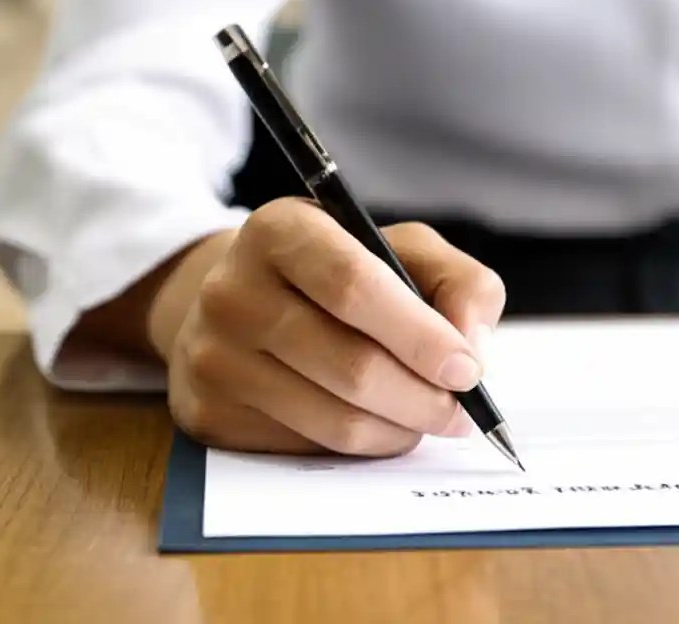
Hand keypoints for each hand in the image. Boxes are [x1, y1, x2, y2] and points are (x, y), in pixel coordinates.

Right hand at [154, 198, 505, 455]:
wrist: (242, 304)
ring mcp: (212, 356)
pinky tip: (376, 422)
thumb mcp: (402, 250)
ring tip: (425, 416)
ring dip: (399, 429)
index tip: (468, 370)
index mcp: (282, 230)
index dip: (420, 335)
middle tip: (461, 411)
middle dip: (423, 398)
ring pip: (333, 419)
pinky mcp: (207, 414)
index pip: (354, 286)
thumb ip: (459, 282)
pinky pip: (307, 448)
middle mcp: (233, 291)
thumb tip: (471, 348)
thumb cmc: (340, 275)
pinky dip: (360, 444)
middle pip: (350, 364)